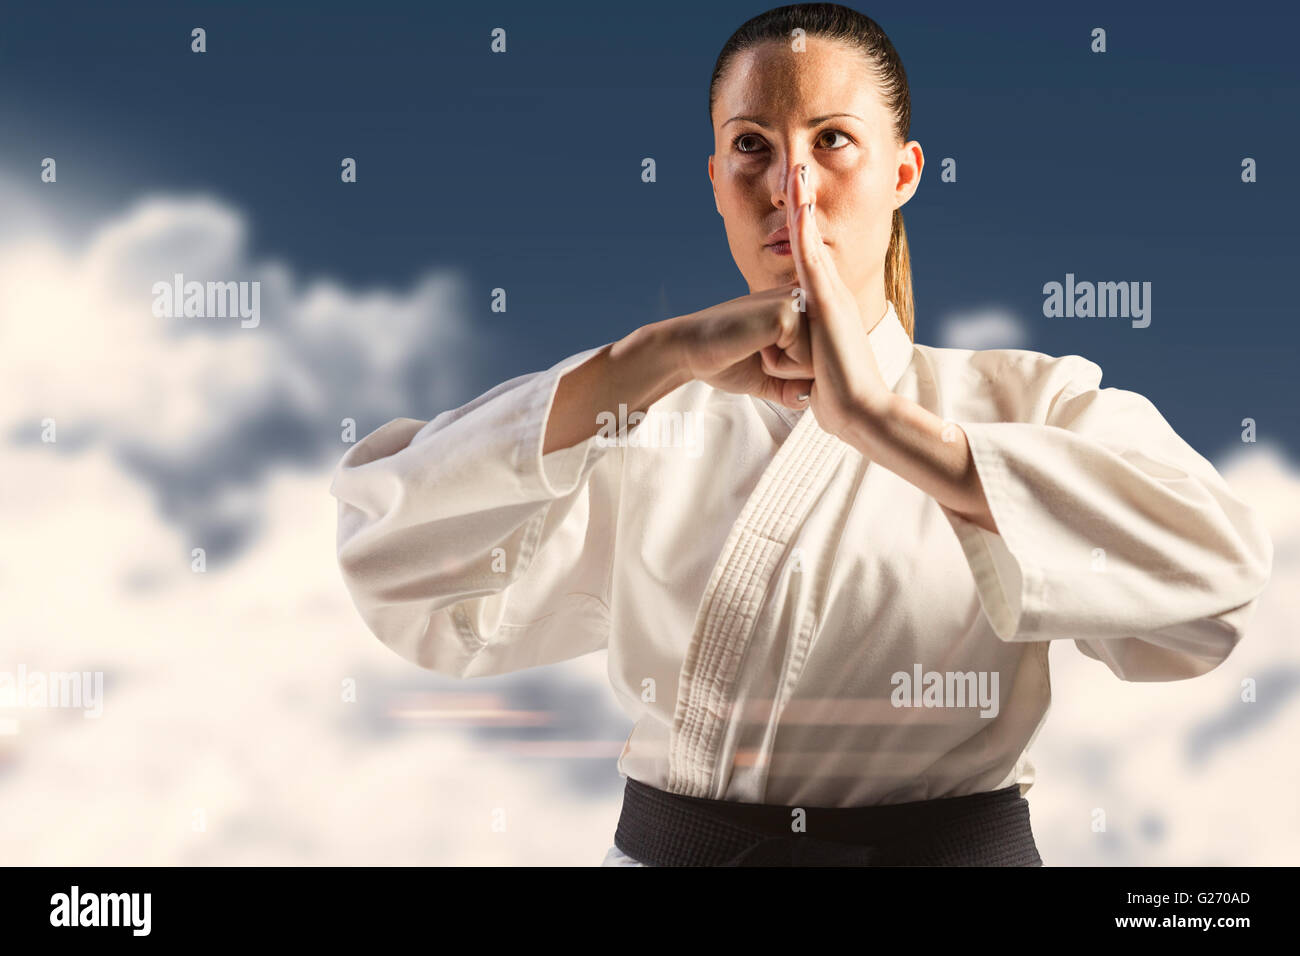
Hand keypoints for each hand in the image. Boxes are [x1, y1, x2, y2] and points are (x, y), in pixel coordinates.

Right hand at [668, 281, 815, 409]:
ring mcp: (798, 301)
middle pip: (825, 361)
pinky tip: (756, 346)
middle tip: (759, 353)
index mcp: (802, 308)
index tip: (763, 354)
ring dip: (784, 370)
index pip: (823, 358)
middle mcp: (805, 298)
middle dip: (792, 374)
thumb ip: (797, 388)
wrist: (691, 350)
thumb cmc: (728, 360)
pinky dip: (777, 366)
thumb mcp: (772, 378)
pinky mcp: (788, 311)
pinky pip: (803, 361)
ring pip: (817, 363)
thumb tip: (816, 396)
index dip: (794, 374)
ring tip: (758, 348)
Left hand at [785, 162, 892, 439]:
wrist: (859, 407)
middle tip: (799, 167)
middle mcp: (831, 294)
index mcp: (827, 307)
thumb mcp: (817, 366)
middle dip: (806, 202)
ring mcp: (830, 294)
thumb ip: (808, 356)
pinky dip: (805, 230)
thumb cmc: (837, 394)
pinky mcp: (826, 301)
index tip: (799, 202)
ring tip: (798, 170)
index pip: (813, 260)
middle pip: (813, 240)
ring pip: (812, 242)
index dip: (806, 230)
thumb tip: (804, 366)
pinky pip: (812, 257)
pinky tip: (799, 205)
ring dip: (805, 205)